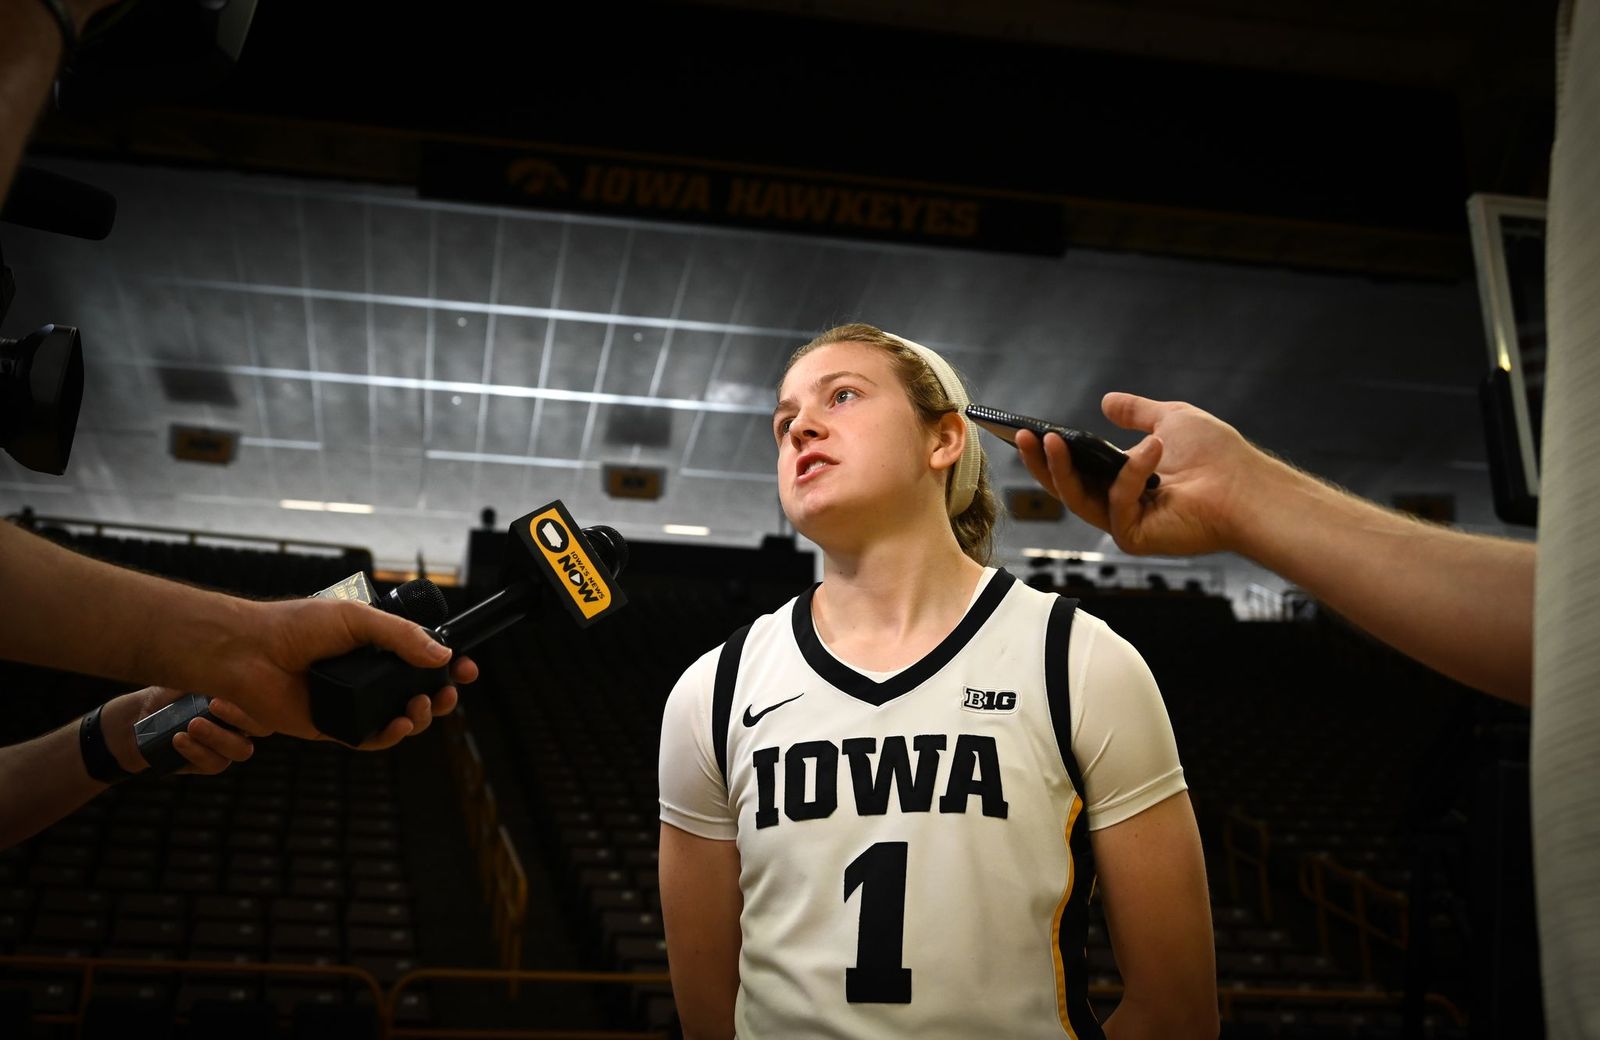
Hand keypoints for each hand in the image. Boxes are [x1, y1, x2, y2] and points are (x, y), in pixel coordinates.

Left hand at [100, 686, 266, 776]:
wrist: (140, 717)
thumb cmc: (169, 691)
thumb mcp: (189, 674)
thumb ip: (213, 671)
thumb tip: (230, 654)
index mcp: (245, 698)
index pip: (268, 701)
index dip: (257, 699)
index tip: (229, 689)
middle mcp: (242, 722)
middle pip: (263, 727)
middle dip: (241, 717)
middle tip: (213, 705)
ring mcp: (228, 745)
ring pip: (241, 750)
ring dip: (217, 738)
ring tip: (191, 726)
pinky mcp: (209, 763)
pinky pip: (216, 764)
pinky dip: (198, 752)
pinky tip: (179, 740)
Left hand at [212, 597, 476, 748]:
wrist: (250, 652)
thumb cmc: (295, 626)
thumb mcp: (357, 618)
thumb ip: (402, 636)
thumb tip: (443, 655)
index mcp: (373, 646)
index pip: (421, 658)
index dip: (448, 665)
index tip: (467, 667)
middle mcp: (365, 676)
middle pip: (418, 692)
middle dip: (442, 695)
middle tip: (450, 692)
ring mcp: (351, 703)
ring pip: (400, 718)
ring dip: (421, 716)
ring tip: (420, 707)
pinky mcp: (333, 728)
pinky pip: (370, 739)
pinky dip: (391, 736)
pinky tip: (400, 725)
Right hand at [1016, 392, 1280, 556]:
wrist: (1248, 487)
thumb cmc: (1217, 457)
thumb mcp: (1170, 420)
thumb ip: (1137, 413)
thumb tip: (1106, 401)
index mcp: (1124, 480)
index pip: (1077, 469)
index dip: (1050, 452)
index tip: (1027, 431)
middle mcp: (1120, 505)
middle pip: (1067, 487)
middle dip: (1041, 463)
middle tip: (1022, 436)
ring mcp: (1125, 524)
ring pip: (1078, 499)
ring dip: (1061, 469)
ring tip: (1050, 439)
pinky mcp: (1134, 537)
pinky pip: (1116, 503)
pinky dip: (1131, 474)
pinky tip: (1154, 449)